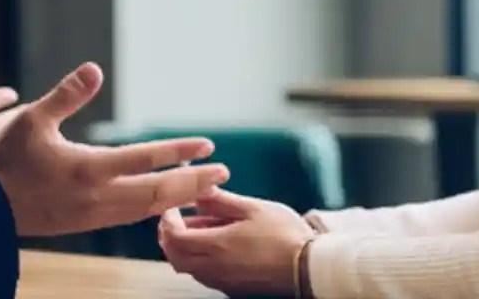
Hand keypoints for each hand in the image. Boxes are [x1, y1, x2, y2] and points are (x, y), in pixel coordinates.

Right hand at [0, 62, 230, 236]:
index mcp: (89, 168)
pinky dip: (154, 209)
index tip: (207, 145)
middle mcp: (98, 196)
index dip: (180, 151)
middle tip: (224, 172)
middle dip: (195, 182)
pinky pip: (130, 217)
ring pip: (148, 209)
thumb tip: (95, 68)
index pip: (147, 158)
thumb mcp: (31, 120)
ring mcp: (94, 215)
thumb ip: (67, 95)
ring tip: (204, 189)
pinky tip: (163, 203)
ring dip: (179, 198)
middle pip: (159, 191)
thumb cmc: (5, 161)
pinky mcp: (86, 224)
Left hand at [159, 188, 314, 295]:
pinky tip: (214, 244)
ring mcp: (223, 282)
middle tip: (175, 217)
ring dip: (183, 248)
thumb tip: (198, 189)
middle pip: (175, 257)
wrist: (311, 267)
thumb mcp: (253, 208)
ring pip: (188, 268)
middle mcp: (214, 269)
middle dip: (168, 236)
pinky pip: (204, 275)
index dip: (167, 221)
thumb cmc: (285, 235)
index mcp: (217, 246)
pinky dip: (199, 259)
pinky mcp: (233, 289)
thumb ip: (221, 200)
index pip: (174, 238)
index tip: (172, 206)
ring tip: (197, 227)